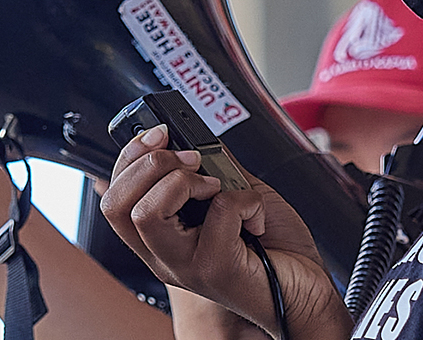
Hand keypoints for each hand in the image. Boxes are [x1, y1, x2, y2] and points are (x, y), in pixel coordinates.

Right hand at [100, 124, 352, 339]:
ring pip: (147, 212)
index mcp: (162, 239)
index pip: (114, 199)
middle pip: (117, 205)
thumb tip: (196, 137)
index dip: (131, 157)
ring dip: (185, 180)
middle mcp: (165, 257)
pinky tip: (256, 216)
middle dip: (152, 163)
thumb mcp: (236, 193)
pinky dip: (245, 197)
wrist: (308, 289)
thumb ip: (213, 168)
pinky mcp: (217, 269)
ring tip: (217, 186)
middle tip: (193, 161)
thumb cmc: (276, 248)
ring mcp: (187, 266)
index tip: (161, 134)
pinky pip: (218, 211)